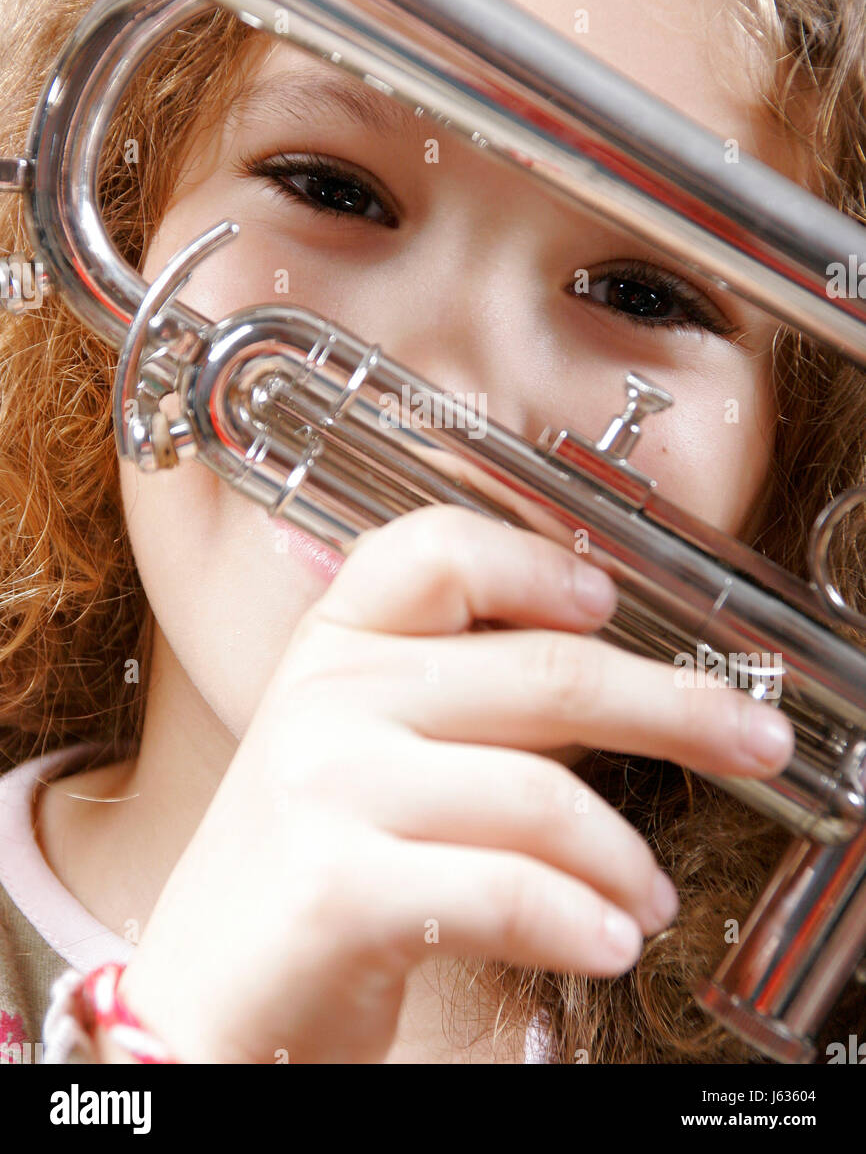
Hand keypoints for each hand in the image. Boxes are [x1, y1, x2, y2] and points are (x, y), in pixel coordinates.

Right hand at [114, 506, 793, 1062]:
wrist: (209, 990)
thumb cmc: (310, 868)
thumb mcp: (369, 753)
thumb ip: (468, 704)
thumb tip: (621, 687)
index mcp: (333, 645)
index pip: (437, 549)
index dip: (537, 561)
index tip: (611, 600)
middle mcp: (325, 695)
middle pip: (544, 672)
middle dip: (676, 707)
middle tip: (752, 737)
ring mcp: (325, 784)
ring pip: (542, 795)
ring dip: (623, 858)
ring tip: (645, 898)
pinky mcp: (336, 884)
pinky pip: (509, 889)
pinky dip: (583, 920)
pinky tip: (608, 940)